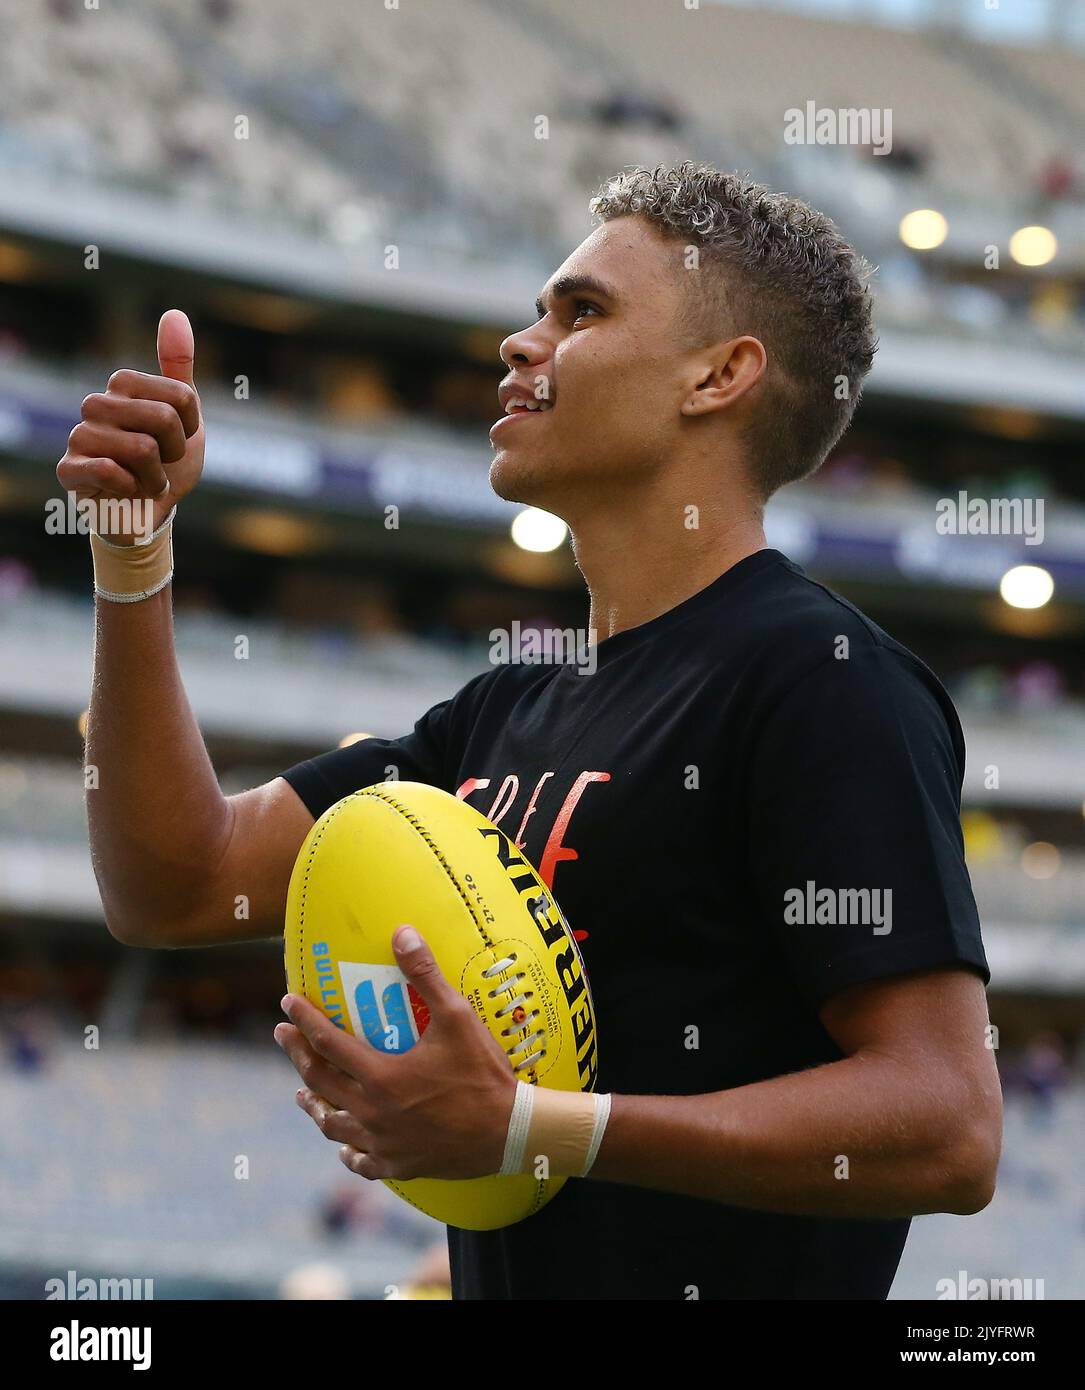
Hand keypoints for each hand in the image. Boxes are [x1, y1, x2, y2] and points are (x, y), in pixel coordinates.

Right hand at [57, 309, 203, 542]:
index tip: (179, 439)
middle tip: (160, 463)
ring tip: (143, 479)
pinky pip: (110, 470)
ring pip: (143, 448)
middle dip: (174, 451)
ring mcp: (80, 435)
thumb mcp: (184, 416)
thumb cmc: (164, 464)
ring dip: (156, 475)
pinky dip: (132, 488)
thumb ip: (179, 368)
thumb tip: (174, 313)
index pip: (181, 396)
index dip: (190, 426)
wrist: (147, 513)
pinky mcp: (69, 469)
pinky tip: (125, 491)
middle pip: (163, 418)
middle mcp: (96, 403)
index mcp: (123, 386)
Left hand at [275, 925, 517, 1181]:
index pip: (328, 1041)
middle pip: (319, 1081)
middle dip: (297, 1054)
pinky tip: (343, 1144)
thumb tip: (403, 934)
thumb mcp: (457, 1017)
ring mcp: (382, 1143)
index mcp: (381, 1075)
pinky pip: (359, 1160)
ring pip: (332, 1124)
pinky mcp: (397, 1165)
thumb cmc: (484, 1072)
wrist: (509, 1132)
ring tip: (301, 1093)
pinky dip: (346, 1148)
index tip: (287, 1002)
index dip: (304, 1019)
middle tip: (283, 1035)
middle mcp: (372, 1112)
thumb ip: (426, 975)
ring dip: (312, 1104)